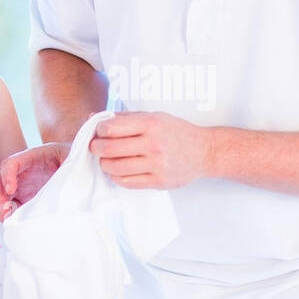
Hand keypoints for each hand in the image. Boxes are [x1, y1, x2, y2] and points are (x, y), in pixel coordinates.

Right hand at [0, 142, 71, 221]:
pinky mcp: (25, 199)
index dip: (7, 175)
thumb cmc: (77, 160)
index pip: (11, 163)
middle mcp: (23, 171)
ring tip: (9, 220)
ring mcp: (22, 186)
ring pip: (1, 196)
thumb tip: (68, 188)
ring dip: (0, 208)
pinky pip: (10, 207)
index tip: (11, 190)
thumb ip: (69, 169)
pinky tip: (15, 223)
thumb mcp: (74, 160)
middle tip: (5, 211)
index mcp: (34, 156)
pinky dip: (9, 216)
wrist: (82, 166)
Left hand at [88, 111, 213, 188]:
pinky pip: (127, 182)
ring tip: (106, 160)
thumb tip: (93, 118)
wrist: (204, 151)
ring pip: (115, 167)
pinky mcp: (158, 181)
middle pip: (109, 149)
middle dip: (97, 148)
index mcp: (151, 124)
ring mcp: (156, 164)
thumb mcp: (154, 117)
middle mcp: (153, 144)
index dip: (99, 130)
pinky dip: (116, 176)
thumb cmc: (177, 132)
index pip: (111, 128)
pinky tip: (118, 171)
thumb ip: (125, 117)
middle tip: (96, 147)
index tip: (100, 132)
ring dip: (105, 164)